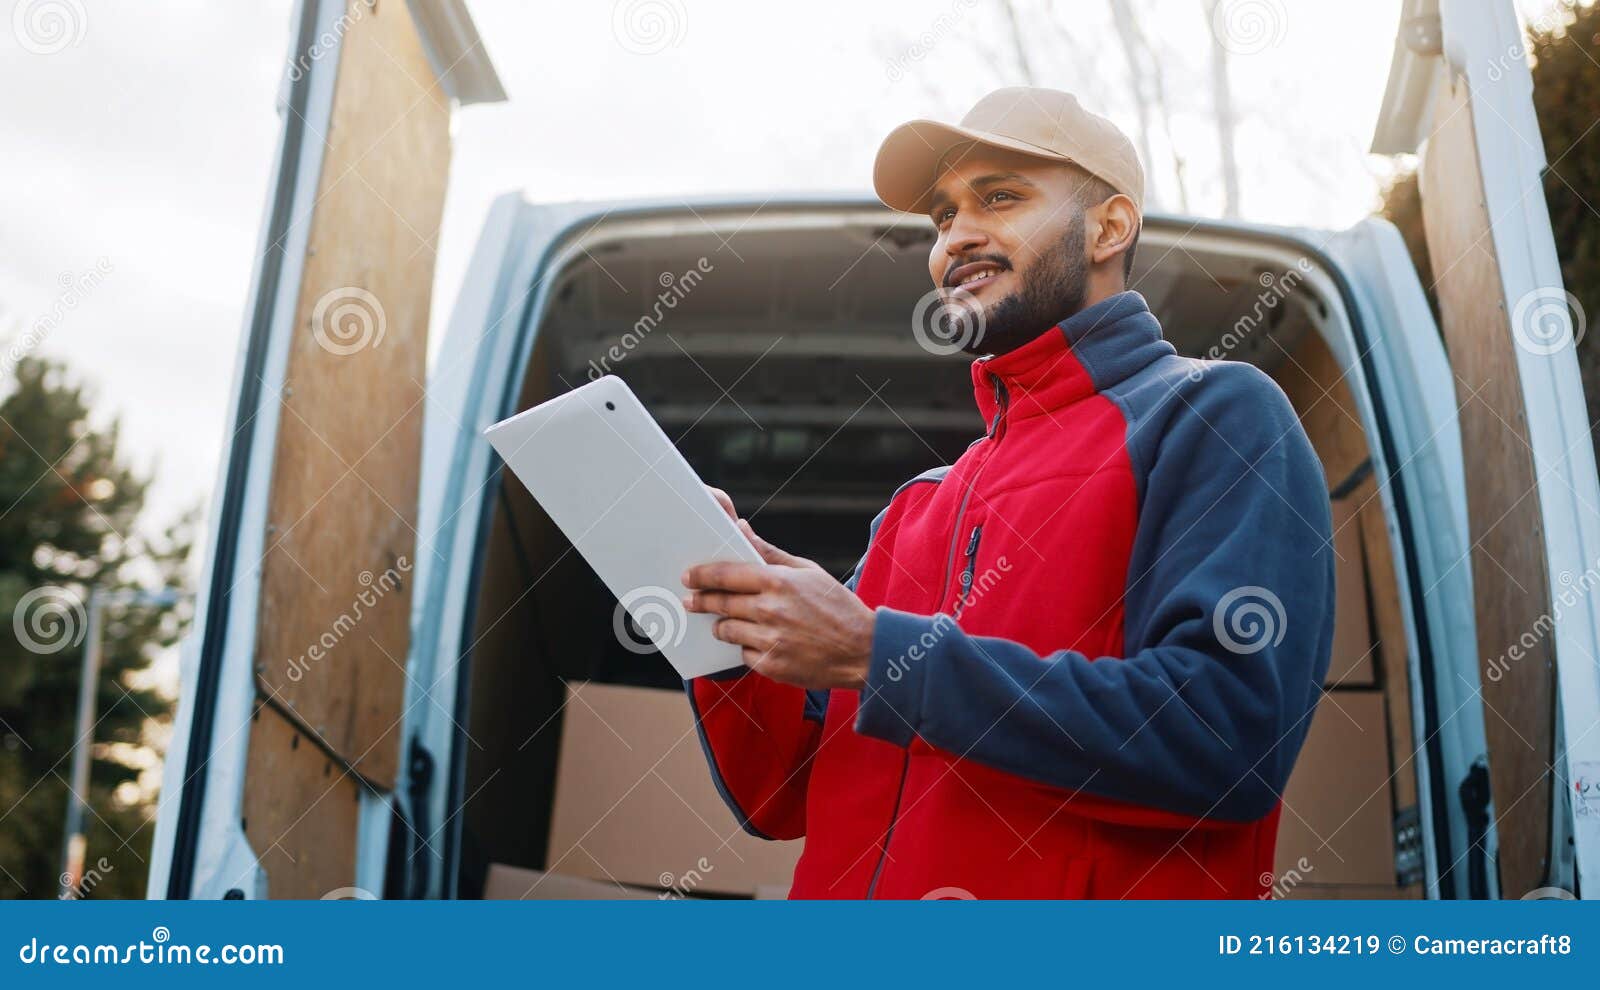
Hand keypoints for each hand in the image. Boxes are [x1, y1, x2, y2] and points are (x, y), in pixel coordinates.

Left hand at [685, 488, 874, 689]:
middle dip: (701, 601)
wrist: (862, 650)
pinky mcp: (771, 665)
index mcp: (778, 582)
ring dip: (722, 625)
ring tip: (724, 622)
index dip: (702, 575)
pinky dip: (747, 647)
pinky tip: (758, 642)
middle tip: (690, 600)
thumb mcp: (808, 571)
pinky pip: (743, 654)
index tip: (689, 576)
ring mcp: (769, 640)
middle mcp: (770, 610)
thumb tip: (742, 528)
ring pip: (726, 630)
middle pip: (720, 603)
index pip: (726, 574)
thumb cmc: (837, 606)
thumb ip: (770, 553)